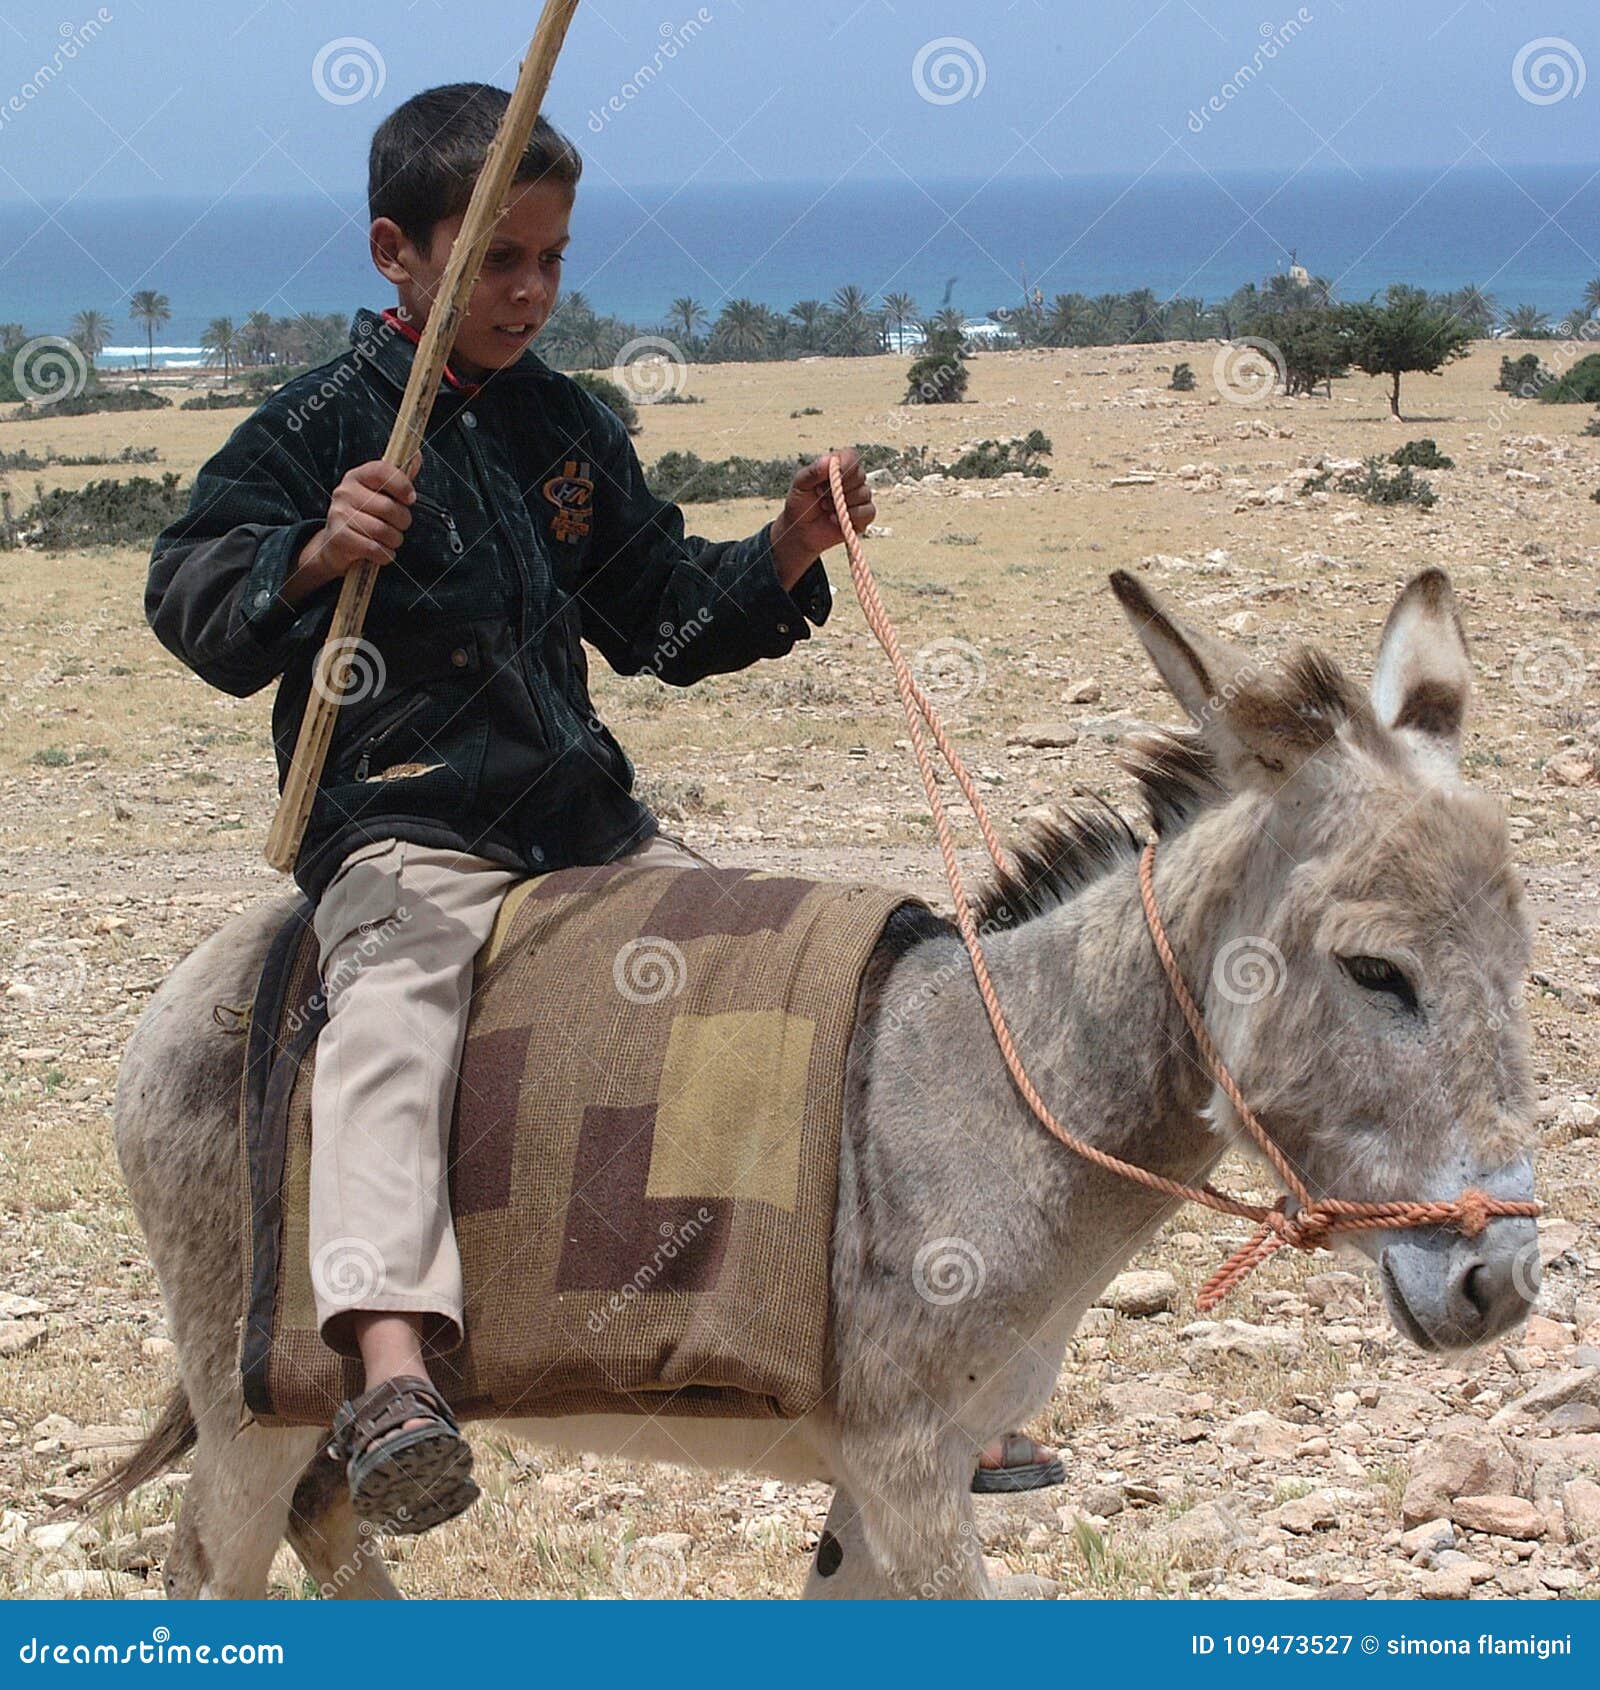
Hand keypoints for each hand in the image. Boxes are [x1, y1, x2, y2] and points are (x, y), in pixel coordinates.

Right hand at [283, 453, 419, 604]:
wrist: (334, 545)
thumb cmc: (364, 516)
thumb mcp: (378, 494)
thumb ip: (398, 478)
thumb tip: (416, 455)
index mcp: (357, 476)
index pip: (382, 471)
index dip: (402, 484)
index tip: (411, 498)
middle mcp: (345, 492)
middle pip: (389, 507)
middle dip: (403, 521)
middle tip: (399, 525)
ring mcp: (340, 514)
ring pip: (383, 531)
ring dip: (394, 540)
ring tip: (389, 540)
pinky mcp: (339, 537)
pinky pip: (374, 548)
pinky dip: (385, 554)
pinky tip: (382, 552)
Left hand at [770, 446, 874, 580]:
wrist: (800, 531)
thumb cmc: (800, 505)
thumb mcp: (800, 484)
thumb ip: (813, 471)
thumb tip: (829, 460)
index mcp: (837, 467)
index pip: (852, 456)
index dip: (847, 463)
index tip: (835, 473)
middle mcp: (851, 481)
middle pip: (860, 475)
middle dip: (840, 487)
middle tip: (821, 494)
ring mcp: (859, 499)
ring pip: (864, 493)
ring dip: (842, 503)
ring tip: (825, 507)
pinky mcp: (863, 517)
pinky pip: (868, 511)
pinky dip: (851, 516)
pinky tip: (834, 519)